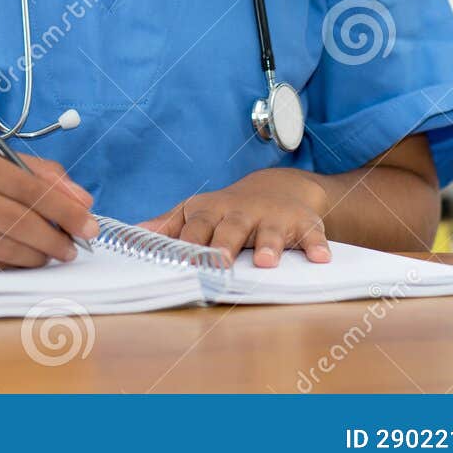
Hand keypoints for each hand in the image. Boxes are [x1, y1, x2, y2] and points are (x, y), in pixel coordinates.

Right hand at [0, 139, 98, 269]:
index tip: (89, 221)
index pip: (24, 184)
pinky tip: (25, 260)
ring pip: (4, 246)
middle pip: (17, 219)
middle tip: (77, 244)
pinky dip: (13, 264)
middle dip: (56, 235)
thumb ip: (33, 171)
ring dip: (38, 254)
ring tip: (55, 252)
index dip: (63, 206)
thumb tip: (82, 198)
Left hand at [139, 168, 331, 266]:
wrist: (276, 189)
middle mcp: (240, 213)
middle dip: (224, 245)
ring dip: (268, 245)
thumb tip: (132, 234)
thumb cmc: (226, 210)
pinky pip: (312, 234)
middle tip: (219, 263)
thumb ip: (167, 225)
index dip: (188, 244)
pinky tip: (320, 258)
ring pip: (269, 231)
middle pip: (230, 228)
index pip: (195, 228)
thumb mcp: (195, 212)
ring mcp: (272, 217)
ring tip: (266, 261)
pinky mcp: (303, 223)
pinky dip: (317, 244)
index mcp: (210, 212)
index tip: (180, 261)